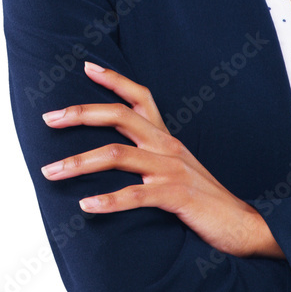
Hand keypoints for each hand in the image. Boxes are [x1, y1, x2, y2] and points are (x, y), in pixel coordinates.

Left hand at [39, 62, 283, 259]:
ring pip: (117, 155)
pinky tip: (86, 206)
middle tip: (49, 119)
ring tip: (50, 172)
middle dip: (81, 114)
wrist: (241, 224)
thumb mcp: (176, 169)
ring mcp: (171, 170)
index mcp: (166, 138)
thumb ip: (151, 157)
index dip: (114, 79)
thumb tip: (117, 157)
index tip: (87, 67)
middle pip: (120, 116)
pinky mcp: (176, 196)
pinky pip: (136, 195)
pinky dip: (108, 200)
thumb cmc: (203, 200)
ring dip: (79, 162)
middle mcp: (167, 147)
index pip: (140, 97)